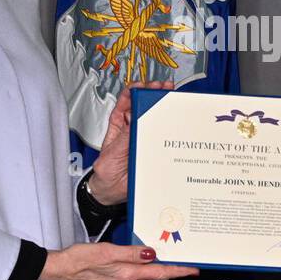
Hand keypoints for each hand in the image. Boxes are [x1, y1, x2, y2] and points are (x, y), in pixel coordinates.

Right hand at [40, 241, 198, 279]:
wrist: (61, 270)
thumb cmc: (81, 258)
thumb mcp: (107, 251)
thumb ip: (131, 253)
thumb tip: (153, 254)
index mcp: (128, 275)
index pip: (160, 274)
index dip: (178, 272)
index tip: (194, 271)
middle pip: (156, 278)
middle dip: (173, 272)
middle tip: (188, 265)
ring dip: (159, 273)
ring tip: (172, 264)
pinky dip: (144, 274)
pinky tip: (145, 267)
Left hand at [90, 81, 174, 204]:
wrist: (112, 194)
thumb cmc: (106, 173)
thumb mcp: (111, 155)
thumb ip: (123, 140)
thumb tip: (134, 123)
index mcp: (119, 127)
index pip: (125, 105)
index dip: (132, 92)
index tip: (140, 86)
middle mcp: (132, 131)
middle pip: (143, 109)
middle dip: (152, 95)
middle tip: (160, 88)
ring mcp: (144, 140)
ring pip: (154, 121)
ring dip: (162, 109)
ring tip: (169, 98)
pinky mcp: (153, 151)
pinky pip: (162, 138)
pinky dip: (169, 129)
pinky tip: (174, 120)